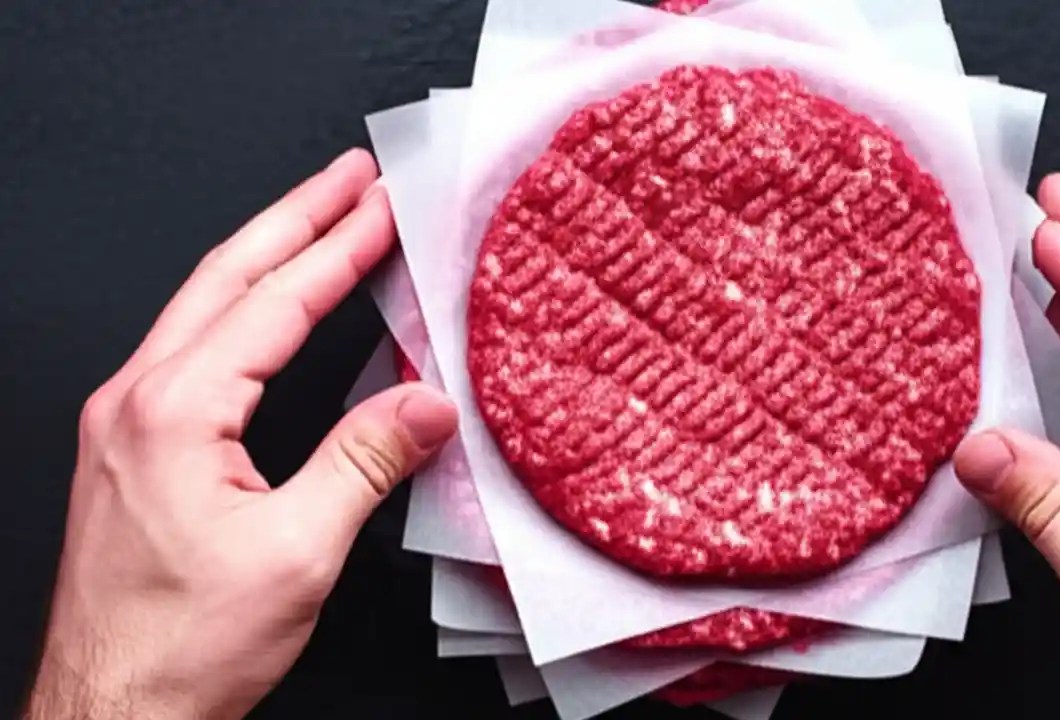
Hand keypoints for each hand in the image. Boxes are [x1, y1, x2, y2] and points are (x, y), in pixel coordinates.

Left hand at [26, 149, 456, 719]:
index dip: (339, 247)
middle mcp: (136, 400)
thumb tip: (428, 402)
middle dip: (294, 214)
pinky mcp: (129, 446)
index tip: (383, 204)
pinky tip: (267, 306)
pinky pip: (190, 345)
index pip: (274, 302)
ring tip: (319, 215)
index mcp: (174, 412)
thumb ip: (366, 461)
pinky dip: (241, 305)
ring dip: (265, 251)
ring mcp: (124, 421)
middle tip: (348, 172)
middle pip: (225, 274)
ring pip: (201, 304)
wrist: (109, 708)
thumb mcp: (297, 553)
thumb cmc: (182, 645)